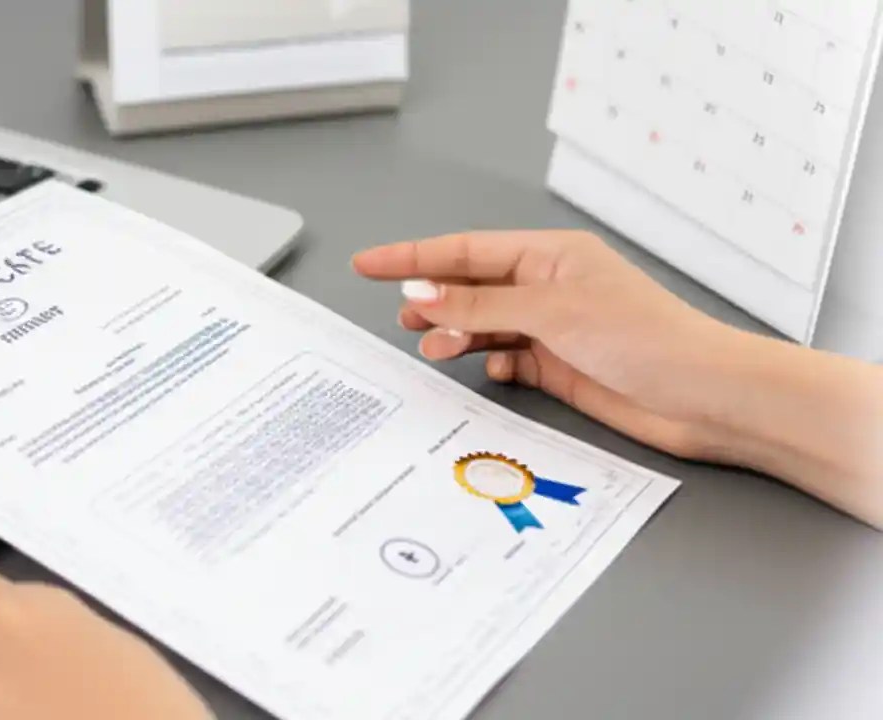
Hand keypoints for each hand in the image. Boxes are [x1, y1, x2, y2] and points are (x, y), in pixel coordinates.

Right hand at [352, 230, 745, 460]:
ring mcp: (555, 328)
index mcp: (549, 255)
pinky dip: (491, 363)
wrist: (703, 397)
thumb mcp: (551, 312)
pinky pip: (509, 358)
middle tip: (400, 318)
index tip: (366, 264)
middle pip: (471, 286)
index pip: (465, 250)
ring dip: (457, 335)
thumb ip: (479, 304)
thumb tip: (419, 292)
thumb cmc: (644, 337)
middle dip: (433, 300)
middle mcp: (549, 287)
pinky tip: (490, 369)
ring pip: (485, 325)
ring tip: (433, 347)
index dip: (412, 257)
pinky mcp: (561, 367)